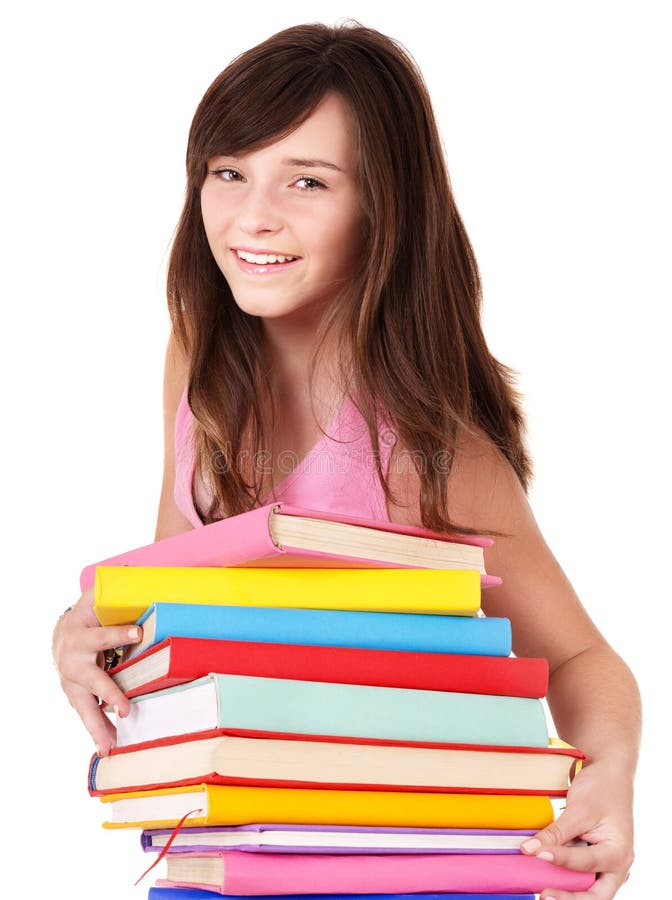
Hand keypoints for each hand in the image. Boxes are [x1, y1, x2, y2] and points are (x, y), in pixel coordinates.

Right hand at [51, 585, 142, 755]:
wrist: (63, 632)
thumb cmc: (90, 614)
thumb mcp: (98, 599)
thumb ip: (120, 587)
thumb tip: (146, 567)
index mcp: (81, 631)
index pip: (101, 633)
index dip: (118, 633)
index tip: (138, 633)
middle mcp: (73, 658)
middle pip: (90, 678)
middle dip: (108, 693)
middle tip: (125, 709)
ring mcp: (71, 680)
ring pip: (83, 704)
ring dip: (97, 726)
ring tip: (110, 746)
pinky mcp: (76, 695)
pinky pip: (86, 714)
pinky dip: (97, 732)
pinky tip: (109, 748)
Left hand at [521, 759, 633, 898]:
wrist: (610, 775)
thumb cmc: (601, 789)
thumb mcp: (578, 810)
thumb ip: (556, 833)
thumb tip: (529, 850)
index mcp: (619, 853)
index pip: (587, 863)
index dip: (561, 859)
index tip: (537, 854)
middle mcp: (617, 866)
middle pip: (596, 895)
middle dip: (570, 897)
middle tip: (544, 895)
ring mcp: (607, 866)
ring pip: (589, 890)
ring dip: (568, 891)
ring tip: (542, 889)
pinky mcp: (595, 861)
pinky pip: (582, 877)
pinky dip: (567, 878)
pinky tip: (547, 874)